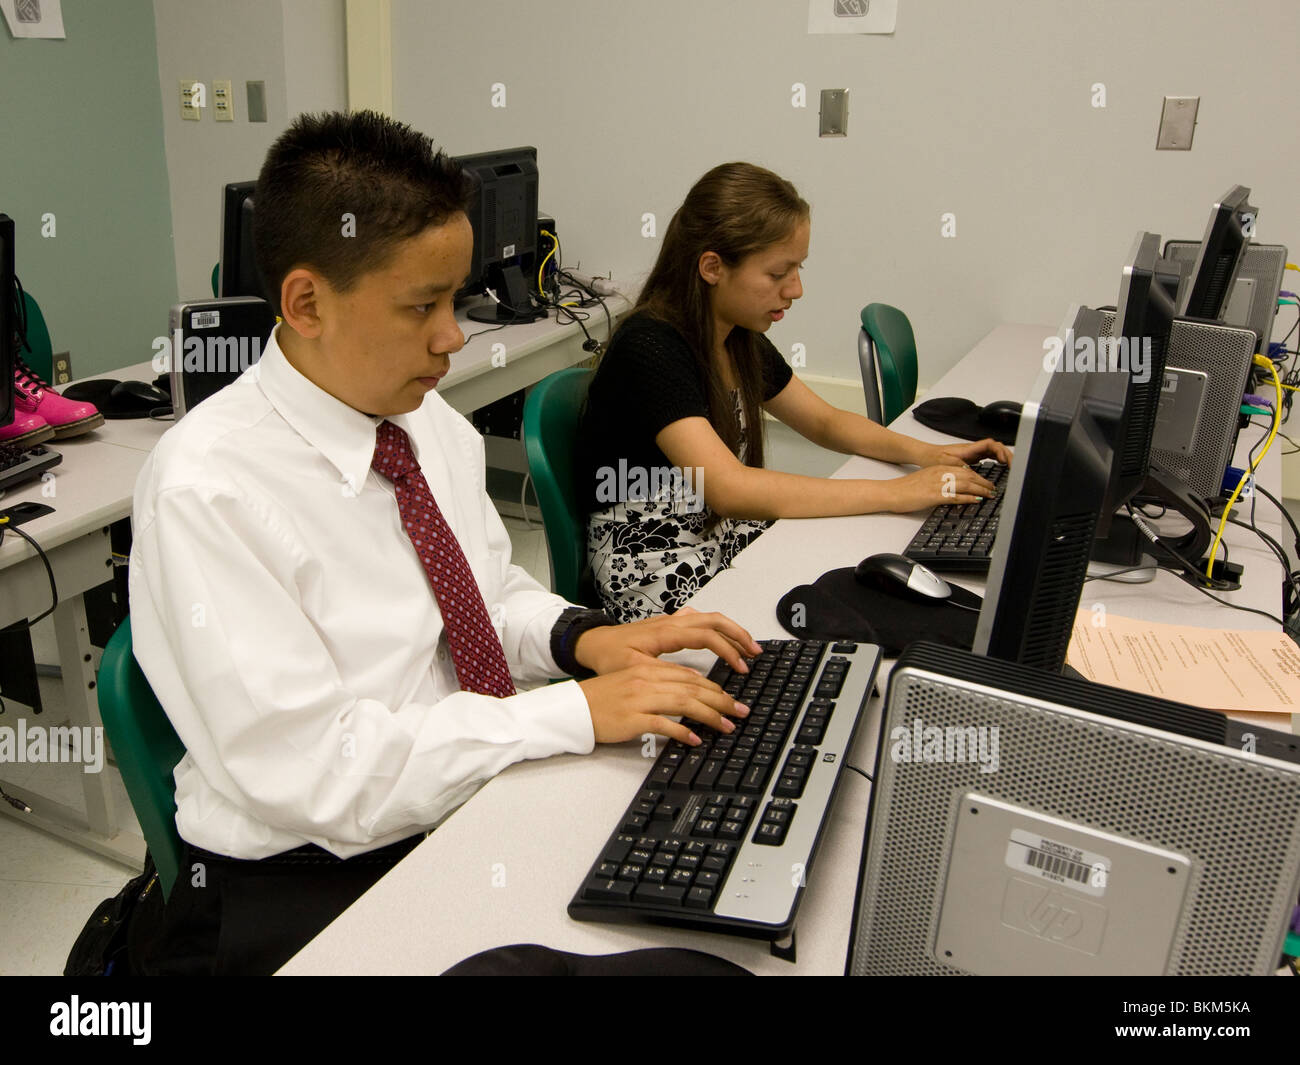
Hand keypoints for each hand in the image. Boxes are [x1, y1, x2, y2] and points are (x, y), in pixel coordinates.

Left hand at [573, 606, 761, 675]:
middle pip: (716, 620)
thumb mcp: (635, 670)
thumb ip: (666, 674)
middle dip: (739, 635)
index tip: (740, 667)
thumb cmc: (609, 656)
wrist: (592, 643)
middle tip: (755, 652)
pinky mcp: (669, 626)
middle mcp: (672, 622)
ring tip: (746, 648)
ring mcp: (671, 622)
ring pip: (710, 618)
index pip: (707, 636)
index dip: (728, 651)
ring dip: (730, 631)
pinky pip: (700, 621)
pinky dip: (717, 629)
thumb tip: (697, 679)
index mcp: (666, 632)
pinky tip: (721, 639)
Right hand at [578, 660, 749, 745]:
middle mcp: (647, 681)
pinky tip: (695, 739)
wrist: (575, 708)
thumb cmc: (602, 699)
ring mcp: (640, 699)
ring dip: (710, 715)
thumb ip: (660, 681)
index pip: (690, 676)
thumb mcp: (633, 682)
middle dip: (722, 700)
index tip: (731, 699)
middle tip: (740, 711)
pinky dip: (682, 731)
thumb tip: (688, 688)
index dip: (715, 687)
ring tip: (726, 726)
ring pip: (684, 703)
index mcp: (648, 670)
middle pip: (693, 688)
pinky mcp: (633, 719)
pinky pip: (664, 724)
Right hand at [887, 463, 996, 511]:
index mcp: (938, 469)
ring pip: (966, 484)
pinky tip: (976, 500)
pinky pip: (956, 496)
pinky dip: (968, 498)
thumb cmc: (905, 489)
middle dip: (983, 482)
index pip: (964, 470)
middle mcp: (940, 474)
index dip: (978, 476)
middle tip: (993, 488)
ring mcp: (938, 484)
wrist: (891, 493)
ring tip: (990, 494)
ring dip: (981, 489)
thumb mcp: (926, 480)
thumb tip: (954, 489)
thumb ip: (940, 481)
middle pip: (968, 476)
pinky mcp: (934, 495)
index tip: (986, 482)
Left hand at [921, 438, 1012, 466]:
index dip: (1001, 451)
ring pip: (994, 451)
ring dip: (1004, 457)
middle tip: (1015, 466)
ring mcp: (973, 453)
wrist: (925, 455)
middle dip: (1008, 455)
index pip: (991, 445)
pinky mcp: (971, 458)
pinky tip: (1000, 467)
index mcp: (969, 449)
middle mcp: (973, 449)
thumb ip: (962, 468)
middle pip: (997, 448)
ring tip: (1012, 467)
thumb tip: (974, 473)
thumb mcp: (947, 464)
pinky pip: (989, 456)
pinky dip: (997, 460)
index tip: (1007, 461)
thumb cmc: (933, 458)